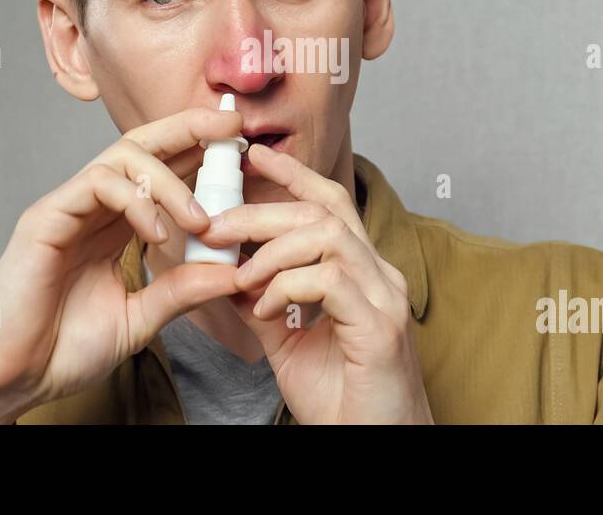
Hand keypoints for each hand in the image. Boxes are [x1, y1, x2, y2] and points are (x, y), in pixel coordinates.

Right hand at [0, 107, 244, 422]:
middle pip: (142, 144)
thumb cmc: (64, 348)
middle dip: (190, 129)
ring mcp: (67, 208)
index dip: (200, 152)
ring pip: (123, 157)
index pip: (160, 169)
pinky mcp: (45, 219)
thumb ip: (181, 291)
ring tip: (201, 221)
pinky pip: (95, 184)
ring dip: (171, 181)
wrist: (13, 379)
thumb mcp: (141, 318)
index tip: (243, 149)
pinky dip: (135, 200)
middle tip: (235, 130)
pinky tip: (159, 235)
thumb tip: (234, 271)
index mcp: (114, 224)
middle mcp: (91, 206)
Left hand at [197, 143, 433, 423]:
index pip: (332, 204)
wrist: (375, 446)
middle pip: (323, 211)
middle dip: (263, 210)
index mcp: (364, 274)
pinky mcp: (380, 327)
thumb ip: (265, 303)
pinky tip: (265, 311)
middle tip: (216, 226)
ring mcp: (386, 298)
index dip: (295, 175)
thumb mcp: (290, 344)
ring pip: (327, 236)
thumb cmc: (342, 401)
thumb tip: (227, 272)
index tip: (254, 157)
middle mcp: (382, 276)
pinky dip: (287, 286)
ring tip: (240, 278)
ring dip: (272, 251)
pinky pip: (329, 279)